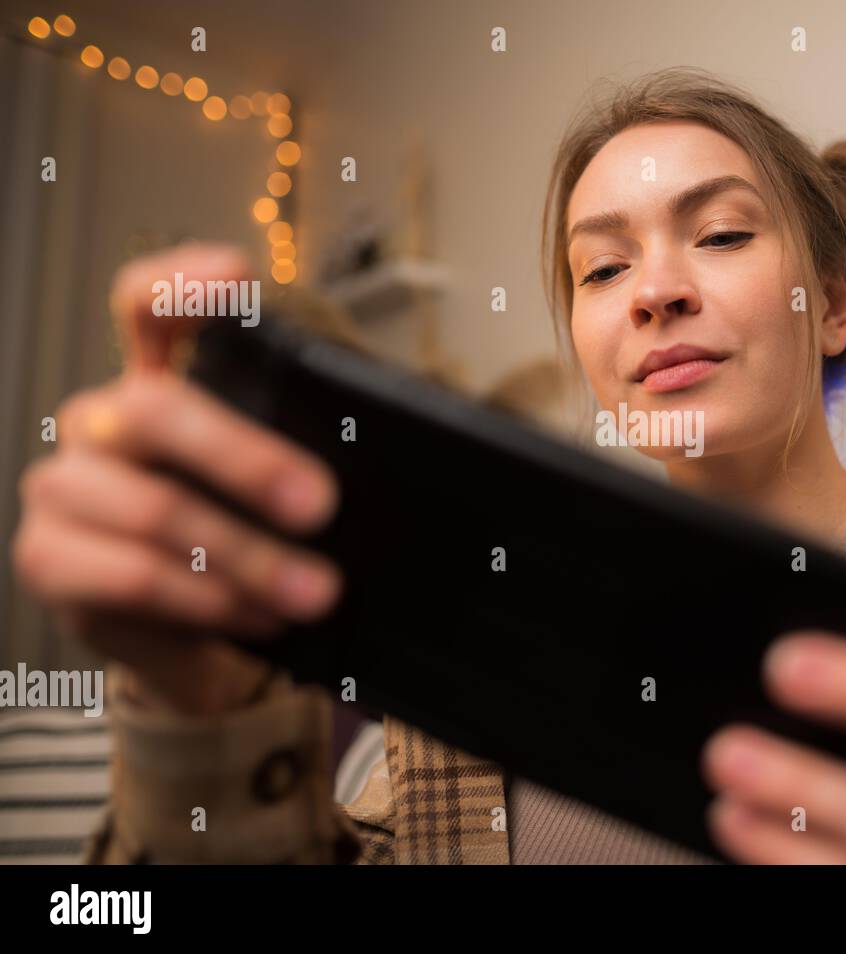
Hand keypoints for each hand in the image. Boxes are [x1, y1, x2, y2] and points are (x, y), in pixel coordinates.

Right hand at [11, 243, 342, 716]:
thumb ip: (303, 453)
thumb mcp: (281, 492)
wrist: (196, 640)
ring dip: (249, 558)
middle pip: (158, 409)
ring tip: (315, 593)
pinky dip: (210, 600)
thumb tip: (377, 457)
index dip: (181, 284)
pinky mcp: (49, 557)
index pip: (147, 307)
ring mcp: (67, 485)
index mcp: (159, 384)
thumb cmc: (250, 545)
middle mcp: (103, 421)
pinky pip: (135, 576)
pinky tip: (260, 616)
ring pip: (156, 508)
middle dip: (248, 459)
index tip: (235, 275)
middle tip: (320, 505)